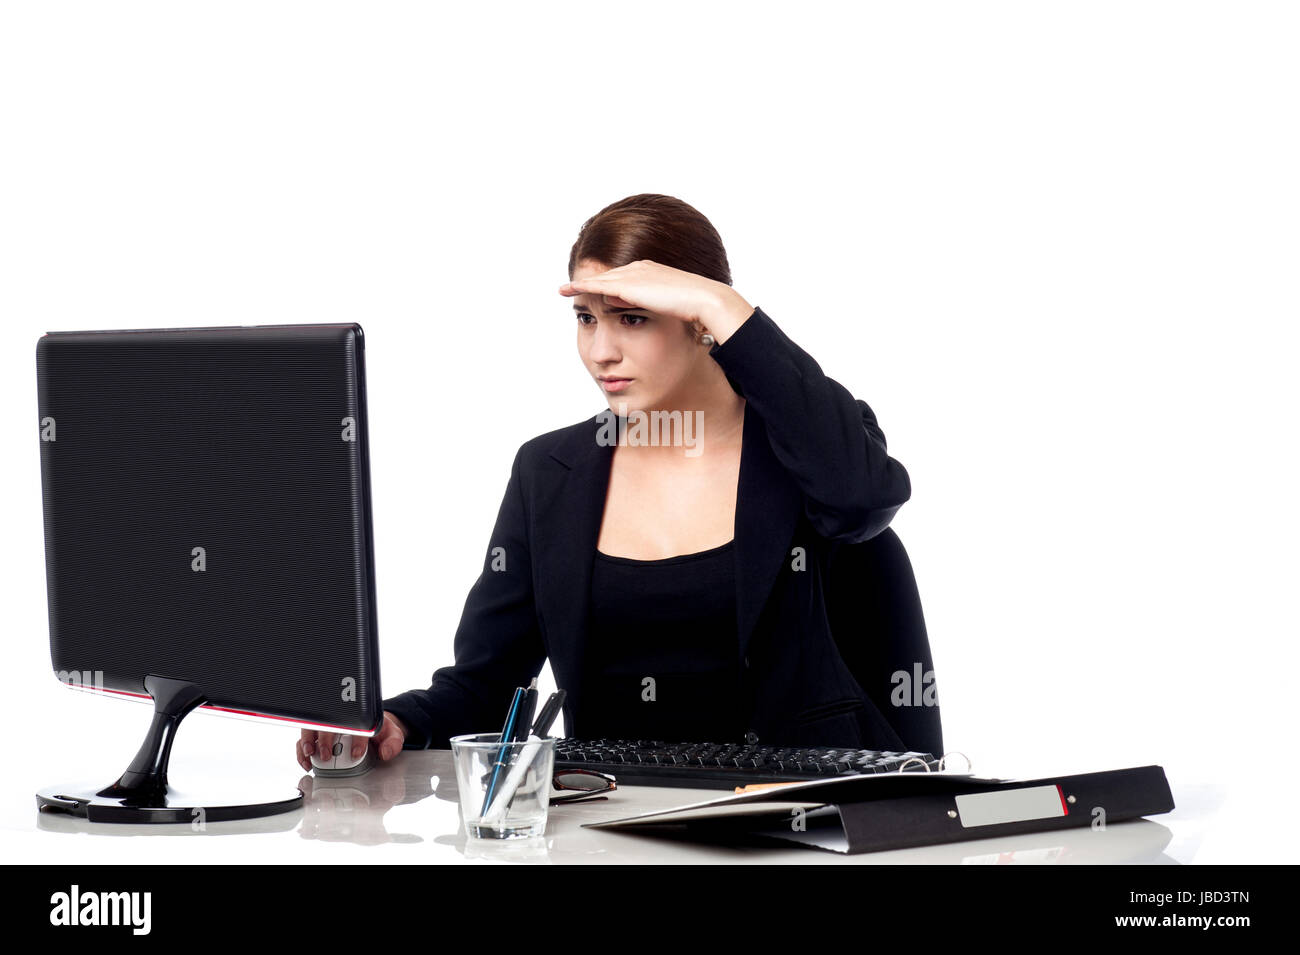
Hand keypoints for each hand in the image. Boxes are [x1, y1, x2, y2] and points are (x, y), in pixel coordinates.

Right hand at [297, 711, 407, 770]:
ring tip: (310, 753)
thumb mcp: (392, 735)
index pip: (357, 722)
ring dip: (308, 740)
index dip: (357, 738)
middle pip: (329, 722)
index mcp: (361, 716)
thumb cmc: (378, 730)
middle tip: (328, 755)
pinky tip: (306, 760)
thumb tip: (385, 752)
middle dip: (326, 739)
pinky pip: (305, 739)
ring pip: (312, 727)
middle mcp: (341, 718)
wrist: (370, 727)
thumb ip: (393, 743)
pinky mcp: (318, 735)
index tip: (357, 753)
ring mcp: (328, 726)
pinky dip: (301, 749)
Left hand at [558, 260, 753, 344]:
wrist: (703, 301)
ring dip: (581, 284)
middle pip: (609, 276)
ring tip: (565, 290)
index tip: (597, 291)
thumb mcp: (673, 307)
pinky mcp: (628, 284)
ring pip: (600, 279)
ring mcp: (633, 274)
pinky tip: (569, 290)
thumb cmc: (697, 309)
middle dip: (591, 282)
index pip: (624, 278)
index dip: (609, 285)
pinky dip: (581, 286)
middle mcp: (640, 268)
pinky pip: (597, 284)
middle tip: (572, 288)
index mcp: (652, 272)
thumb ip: (657, 307)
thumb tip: (643, 314)